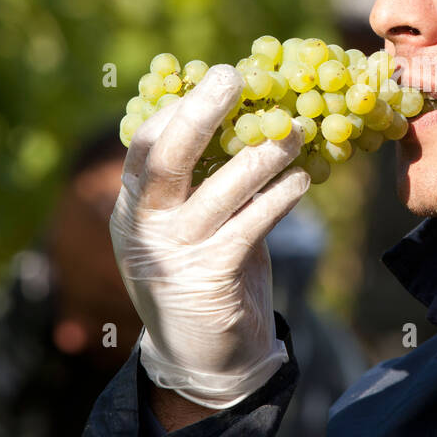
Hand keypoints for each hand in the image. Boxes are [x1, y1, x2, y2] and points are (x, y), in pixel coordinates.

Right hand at [109, 64, 309, 408]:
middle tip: (235, 75)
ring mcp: (174, 254)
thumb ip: (202, 181)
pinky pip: (252, 224)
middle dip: (201, 110)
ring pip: (220, 189)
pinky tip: (303, 178)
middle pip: (167, 157)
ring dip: (262, 153)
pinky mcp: (210, 278)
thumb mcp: (191, 225)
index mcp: (133, 207)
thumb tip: (243, 114)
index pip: (146, 144)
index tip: (217, 77)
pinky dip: (281, 197)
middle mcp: (144, 228)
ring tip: (297, 129)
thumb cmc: (205, 276)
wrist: (203, 360)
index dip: (180, 106)